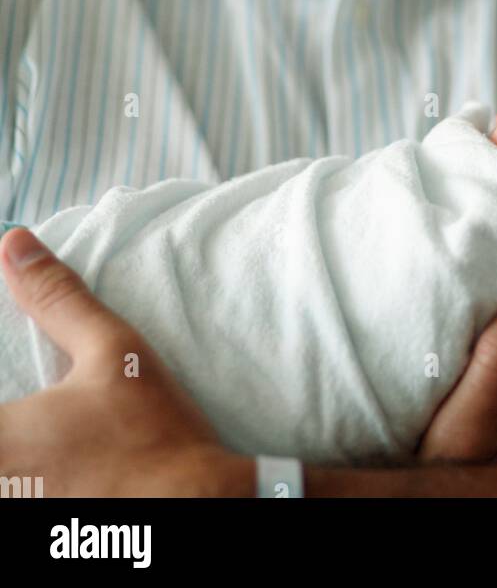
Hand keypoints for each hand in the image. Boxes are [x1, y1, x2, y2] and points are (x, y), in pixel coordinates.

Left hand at [0, 229, 253, 496]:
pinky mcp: (44, 534)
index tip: (19, 394)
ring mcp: (21, 512)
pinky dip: (29, 484)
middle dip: (8, 433)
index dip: (4, 401)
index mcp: (0, 437)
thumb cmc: (152, 430)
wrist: (197, 506)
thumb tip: (15, 243)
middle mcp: (2, 482)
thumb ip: (55, 298)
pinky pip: (23, 500)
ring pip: (4, 477)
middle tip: (27, 421)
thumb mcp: (111, 349)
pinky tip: (60, 479)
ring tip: (42, 448)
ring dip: (15, 460)